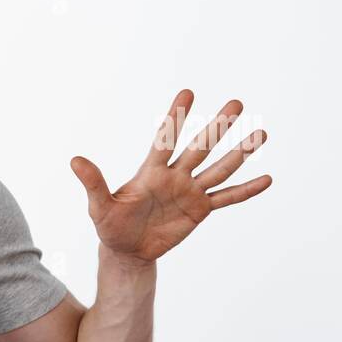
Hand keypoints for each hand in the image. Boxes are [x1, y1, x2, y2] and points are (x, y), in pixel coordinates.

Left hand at [69, 89, 270, 263]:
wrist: (126, 249)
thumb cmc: (110, 225)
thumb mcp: (99, 206)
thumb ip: (93, 183)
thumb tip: (74, 160)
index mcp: (150, 171)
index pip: (165, 139)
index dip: (176, 117)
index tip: (187, 92)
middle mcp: (174, 176)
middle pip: (200, 147)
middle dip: (217, 127)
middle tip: (236, 102)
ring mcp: (189, 192)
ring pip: (218, 169)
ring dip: (239, 153)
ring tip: (261, 133)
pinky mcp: (199, 210)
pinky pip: (226, 198)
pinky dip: (246, 190)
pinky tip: (267, 179)